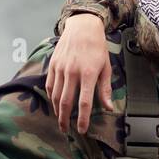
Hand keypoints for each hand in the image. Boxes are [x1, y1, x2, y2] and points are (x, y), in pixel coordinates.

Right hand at [47, 12, 114, 132]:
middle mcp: (72, 72)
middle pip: (66, 102)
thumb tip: (108, 108)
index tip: (82, 130)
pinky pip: (49, 85)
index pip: (84, 102)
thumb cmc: (97, 48)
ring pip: (55, 95)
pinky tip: (55, 104)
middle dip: (65, 119)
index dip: (82, 119)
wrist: (83, 27)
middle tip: (66, 130)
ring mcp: (60, 68)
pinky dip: (51, 97)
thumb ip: (105, 89)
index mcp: (88, 74)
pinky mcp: (53, 64)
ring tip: (61, 120)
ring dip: (57, 110)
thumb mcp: (105, 67)